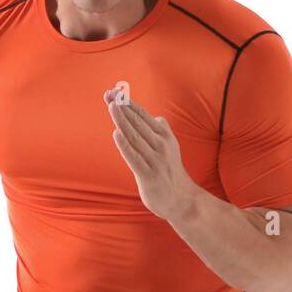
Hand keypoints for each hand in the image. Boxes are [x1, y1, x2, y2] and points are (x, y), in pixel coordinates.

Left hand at [103, 89, 196, 220]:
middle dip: (122, 107)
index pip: (143, 115)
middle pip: (137, 122)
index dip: (128, 103)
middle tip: (108, 93)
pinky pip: (134, 158)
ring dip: (122, 120)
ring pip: (135, 136)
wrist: (182, 200)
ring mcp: (155, 160)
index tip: (114, 91)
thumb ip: (162, 132)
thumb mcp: (171, 148)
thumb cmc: (171, 172)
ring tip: (111, 106)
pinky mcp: (148, 175)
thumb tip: (157, 117)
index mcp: (164, 136)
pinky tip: (116, 134)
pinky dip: (125, 145)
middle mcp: (160, 145)